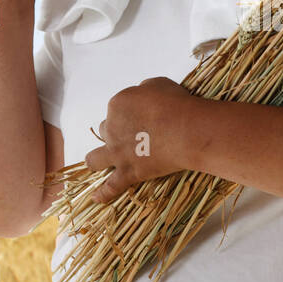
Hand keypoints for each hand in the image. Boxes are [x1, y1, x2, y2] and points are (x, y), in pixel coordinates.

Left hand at [85, 78, 199, 202]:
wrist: (186, 130)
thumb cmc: (176, 104)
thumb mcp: (158, 84)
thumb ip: (144, 91)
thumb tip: (142, 98)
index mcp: (117, 104)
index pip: (118, 108)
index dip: (131, 112)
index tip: (146, 116)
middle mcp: (111, 128)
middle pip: (105, 130)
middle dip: (116, 132)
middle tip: (135, 135)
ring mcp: (117, 152)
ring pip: (95, 158)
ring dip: (96, 160)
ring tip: (97, 163)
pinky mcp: (129, 172)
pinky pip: (111, 186)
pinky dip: (103, 193)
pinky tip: (96, 198)